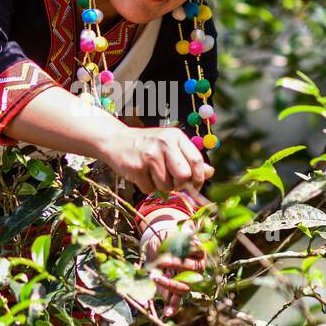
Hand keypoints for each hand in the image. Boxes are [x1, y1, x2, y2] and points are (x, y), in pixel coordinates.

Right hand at [100, 124, 214, 194]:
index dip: (198, 178)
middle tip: (172, 181)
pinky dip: (147, 187)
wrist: (115, 141)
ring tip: (153, 174)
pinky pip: (149, 189)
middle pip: (184, 176)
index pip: (197, 161)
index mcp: (175, 136)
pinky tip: (141, 175)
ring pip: (166, 186)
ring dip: (161, 187)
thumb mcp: (170, 146)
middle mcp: (164, 143)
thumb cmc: (147, 146)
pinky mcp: (136, 167)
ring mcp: (149, 155)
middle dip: (179, 185)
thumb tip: (210, 172)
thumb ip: (189, 158)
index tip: (194, 185)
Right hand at [140, 216, 207, 317]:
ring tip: (163, 261)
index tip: (167, 313)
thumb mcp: (154, 265)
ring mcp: (199, 263)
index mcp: (181, 282)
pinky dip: (185, 251)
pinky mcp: (201, 250)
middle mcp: (192, 276)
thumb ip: (155, 279)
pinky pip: (195, 253)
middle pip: (185, 286)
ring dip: (176, 266)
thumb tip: (148, 296)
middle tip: (157, 278)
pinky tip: (176, 249)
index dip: (173, 306)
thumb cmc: (159, 252)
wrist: (166, 232)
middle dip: (171, 284)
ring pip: (192, 270)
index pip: (178, 297)